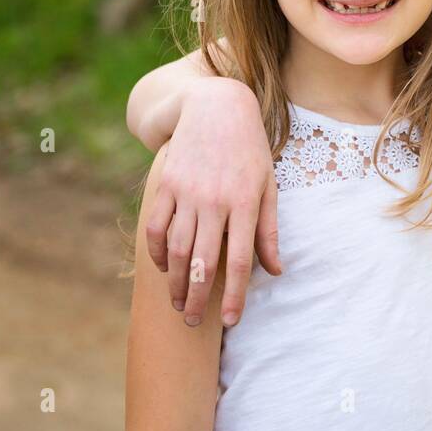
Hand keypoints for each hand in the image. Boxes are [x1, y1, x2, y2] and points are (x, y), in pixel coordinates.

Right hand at [143, 77, 281, 326]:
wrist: (216, 108)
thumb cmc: (250, 151)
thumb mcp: (268, 185)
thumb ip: (269, 230)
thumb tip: (274, 271)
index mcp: (246, 204)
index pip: (239, 261)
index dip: (234, 296)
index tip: (230, 322)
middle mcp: (215, 201)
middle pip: (203, 263)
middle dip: (198, 299)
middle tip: (194, 323)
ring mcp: (187, 193)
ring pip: (177, 250)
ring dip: (175, 282)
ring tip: (179, 304)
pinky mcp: (166, 185)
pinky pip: (157, 227)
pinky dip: (158, 253)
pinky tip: (164, 268)